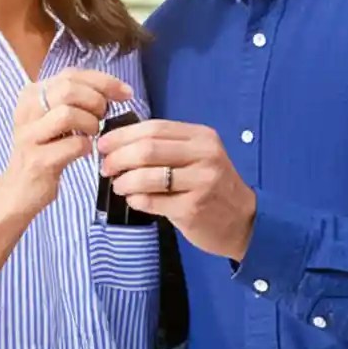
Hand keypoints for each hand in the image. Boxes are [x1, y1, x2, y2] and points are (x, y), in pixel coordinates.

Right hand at [0, 68, 133, 217]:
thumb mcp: (52, 118)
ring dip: (90, 124)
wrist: (19, 189)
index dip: (103, 81)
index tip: (125, 92)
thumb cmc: (45, 150)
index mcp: (31, 95)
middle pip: (68, 89)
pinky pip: (73, 144)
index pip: (71, 74)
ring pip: (67, 114)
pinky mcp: (38, 160)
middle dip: (96, 101)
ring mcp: (30, 135)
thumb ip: (74, 99)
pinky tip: (85, 152)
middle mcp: (26, 111)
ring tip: (92, 134)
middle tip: (103, 117)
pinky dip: (87, 146)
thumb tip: (112, 89)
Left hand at [98, 120, 255, 260]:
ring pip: (148, 176)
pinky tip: (134, 199)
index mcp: (202, 137)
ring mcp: (201, 183)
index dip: (123, 135)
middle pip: (148, 149)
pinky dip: (136, 199)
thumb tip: (120, 144)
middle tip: (106, 167)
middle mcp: (204, 156)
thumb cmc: (213, 186)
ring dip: (124, 181)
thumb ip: (167, 147)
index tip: (104, 144)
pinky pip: (153, 201)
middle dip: (118, 158)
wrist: (244, 220)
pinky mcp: (193, 209)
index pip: (154, 128)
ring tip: (119, 186)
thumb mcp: (198, 156)